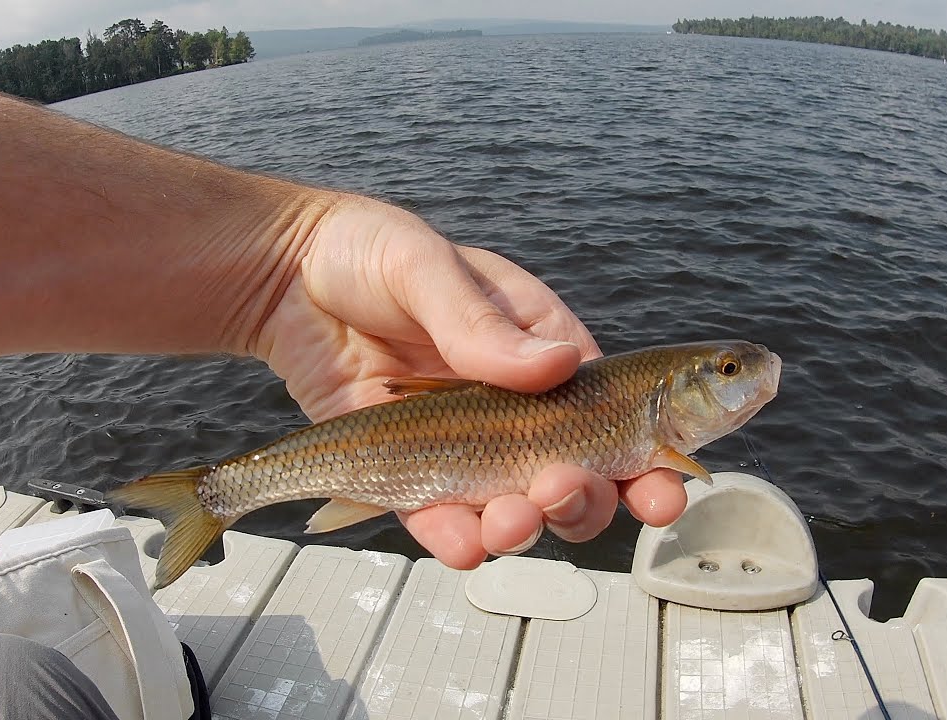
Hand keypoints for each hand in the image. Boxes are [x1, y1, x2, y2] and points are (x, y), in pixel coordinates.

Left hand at [248, 194, 686, 567]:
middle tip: (561, 488)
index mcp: (538, 347)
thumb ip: (481, 321)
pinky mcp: (405, 472)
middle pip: (575, 472)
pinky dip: (454, 539)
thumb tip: (555, 365)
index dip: (648, 452)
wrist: (282, 278)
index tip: (663, 487)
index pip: (610, 408)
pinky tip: (463, 545)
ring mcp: (460, 444)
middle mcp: (511, 406)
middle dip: (585, 497)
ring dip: (524, 526)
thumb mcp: (424, 266)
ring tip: (511, 521)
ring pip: (514, 505)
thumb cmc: (366, 251)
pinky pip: (438, 518)